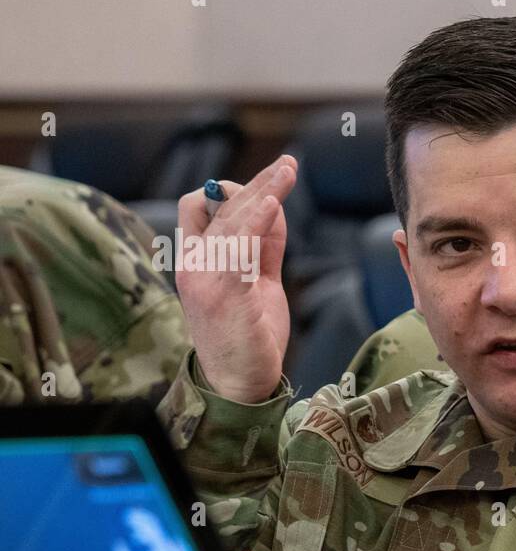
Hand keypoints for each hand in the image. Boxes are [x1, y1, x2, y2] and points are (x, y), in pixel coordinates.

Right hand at [175, 155, 297, 402]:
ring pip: (232, 222)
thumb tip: (274, 206)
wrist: (239, 384)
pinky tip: (273, 204)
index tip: (267, 185)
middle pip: (221, 208)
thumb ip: (262, 248)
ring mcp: (206, 280)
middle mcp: (193, 265)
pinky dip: (256, 223)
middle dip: (256, 183)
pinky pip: (240, 249)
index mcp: (196, 260)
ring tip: (288, 172)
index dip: (229, 190)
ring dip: (263, 192)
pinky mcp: (226, 295)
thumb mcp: (255, 283)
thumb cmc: (247, 334)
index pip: (198, 207)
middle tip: (288, 166)